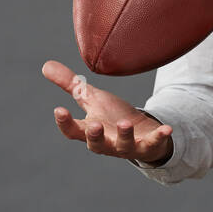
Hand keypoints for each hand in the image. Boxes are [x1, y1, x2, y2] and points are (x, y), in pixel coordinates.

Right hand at [42, 59, 173, 163]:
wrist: (141, 132)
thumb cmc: (112, 116)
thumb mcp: (92, 98)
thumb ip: (71, 84)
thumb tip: (46, 65)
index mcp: (90, 130)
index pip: (72, 131)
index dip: (65, 123)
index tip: (59, 109)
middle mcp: (106, 142)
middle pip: (96, 144)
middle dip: (95, 136)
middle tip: (94, 126)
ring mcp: (127, 147)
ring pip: (124, 146)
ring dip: (124, 135)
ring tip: (125, 123)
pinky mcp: (147, 146)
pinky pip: (153, 143)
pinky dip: (159, 137)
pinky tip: (167, 128)